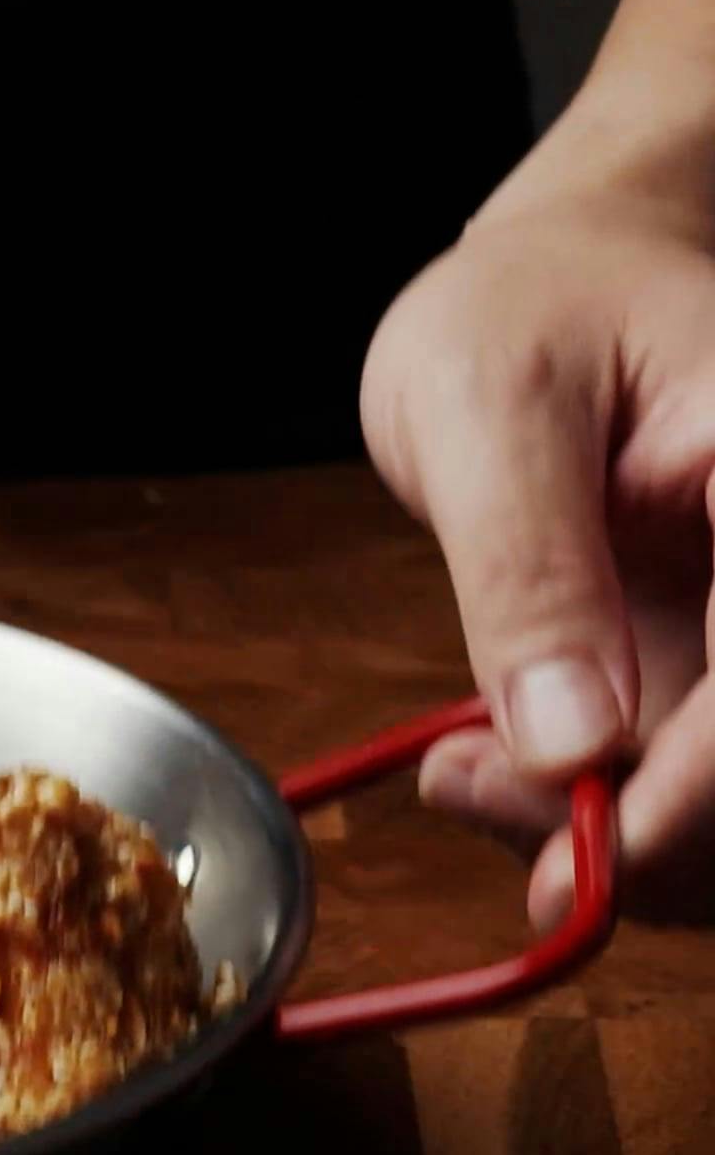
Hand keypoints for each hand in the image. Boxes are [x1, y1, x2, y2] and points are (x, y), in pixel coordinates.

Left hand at [361, 148, 714, 927]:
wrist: (552, 290)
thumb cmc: (531, 307)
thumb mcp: (495, 405)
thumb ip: (530, 572)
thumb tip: (568, 745)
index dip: (697, 805)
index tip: (586, 864)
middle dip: (645, 843)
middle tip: (471, 788)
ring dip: (612, 848)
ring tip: (463, 769)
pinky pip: (686, 808)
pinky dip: (595, 826)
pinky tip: (489, 766)